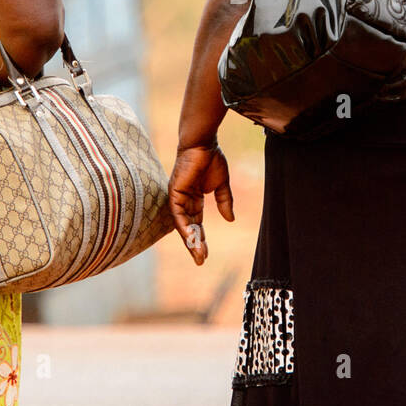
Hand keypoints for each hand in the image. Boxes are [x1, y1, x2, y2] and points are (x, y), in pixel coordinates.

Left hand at [167, 142, 233, 265]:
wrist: (204, 143)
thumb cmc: (211, 159)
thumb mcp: (221, 184)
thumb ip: (224, 201)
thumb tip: (230, 220)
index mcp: (194, 199)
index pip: (197, 224)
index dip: (201, 239)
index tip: (206, 255)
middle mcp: (184, 201)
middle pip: (189, 228)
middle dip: (195, 245)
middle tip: (201, 261)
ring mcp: (178, 197)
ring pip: (182, 225)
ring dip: (190, 240)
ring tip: (198, 255)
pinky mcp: (175, 192)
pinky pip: (178, 214)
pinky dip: (184, 226)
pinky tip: (191, 238)